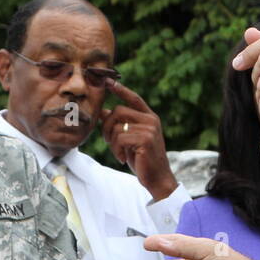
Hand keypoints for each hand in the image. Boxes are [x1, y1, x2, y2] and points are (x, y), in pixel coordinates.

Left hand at [101, 79, 176, 198]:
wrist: (157, 178)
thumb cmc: (142, 159)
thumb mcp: (129, 139)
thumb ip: (119, 125)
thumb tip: (102, 112)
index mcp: (149, 117)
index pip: (134, 98)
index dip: (120, 89)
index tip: (108, 81)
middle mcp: (151, 120)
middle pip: (117, 111)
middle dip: (107, 127)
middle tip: (110, 142)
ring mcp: (149, 129)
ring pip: (116, 126)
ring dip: (112, 142)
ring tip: (120, 153)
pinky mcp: (145, 139)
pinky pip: (120, 138)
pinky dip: (116, 150)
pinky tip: (123, 158)